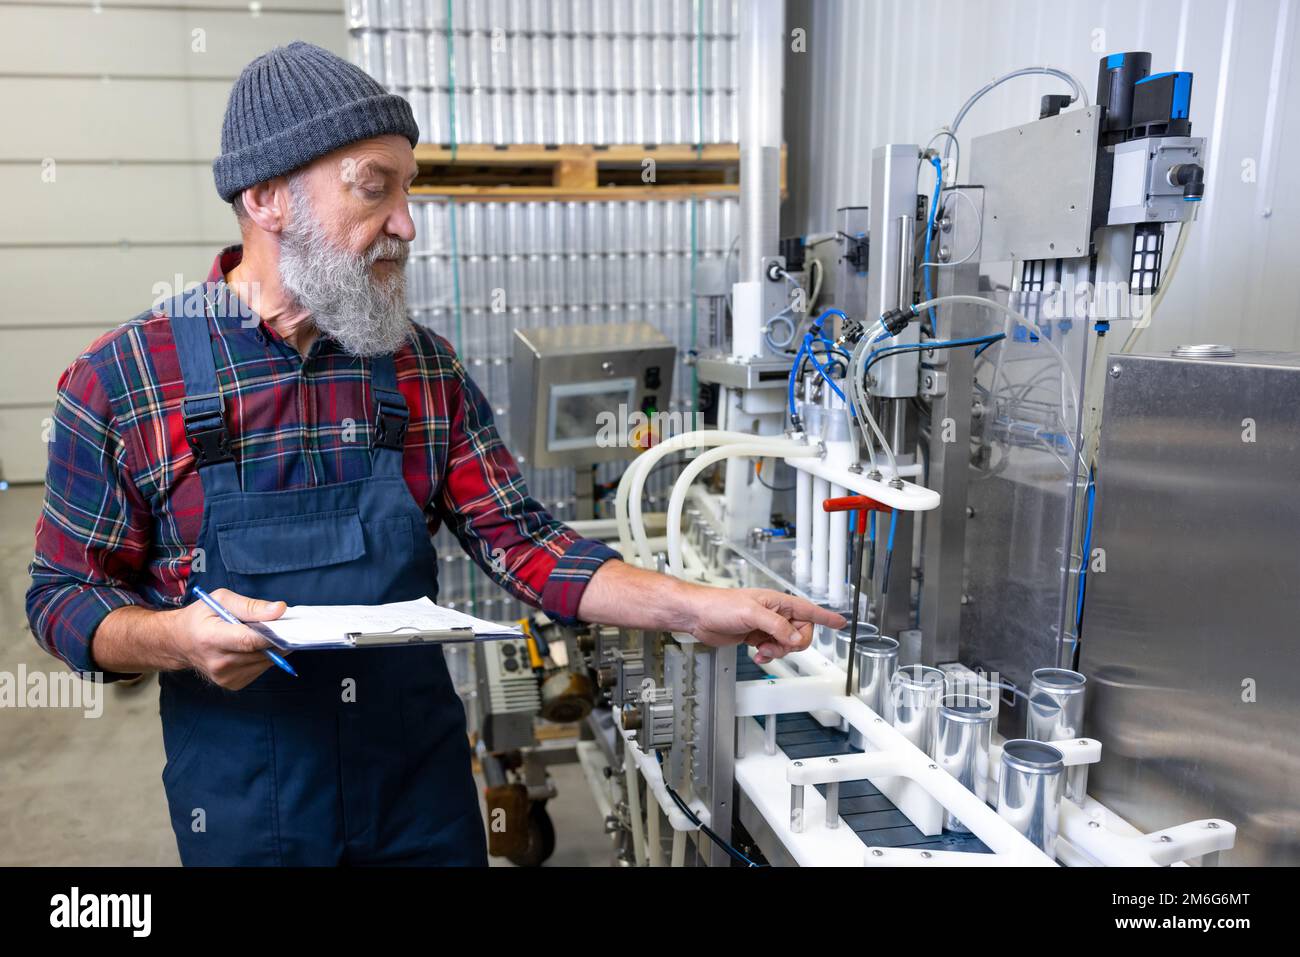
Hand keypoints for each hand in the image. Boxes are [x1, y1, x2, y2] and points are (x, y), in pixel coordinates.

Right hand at [167, 588, 286, 689]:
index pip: (249, 641)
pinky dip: (264, 657)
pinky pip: (260, 669)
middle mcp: (218, 662)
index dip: (272, 634)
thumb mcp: (221, 600)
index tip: (290, 626)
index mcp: (211, 638)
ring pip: (265, 661)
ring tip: (265, 634)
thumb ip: (251, 606)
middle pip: (261, 652)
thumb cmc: (200, 617)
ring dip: (272, 648)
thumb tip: (280, 610)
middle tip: (285, 626)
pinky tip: (255, 647)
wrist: (180, 643)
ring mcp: (225, 677)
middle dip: (277, 638)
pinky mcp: (233, 684)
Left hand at [682, 586, 845, 663]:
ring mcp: (766, 625)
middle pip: (801, 632)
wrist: (700, 615)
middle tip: (775, 645)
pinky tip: (757, 654)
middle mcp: (775, 613)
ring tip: (761, 649)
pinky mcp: (756, 635)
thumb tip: (794, 636)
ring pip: (787, 643)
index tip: (841, 622)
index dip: (826, 617)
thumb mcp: (751, 613)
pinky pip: (773, 648)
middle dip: (791, 644)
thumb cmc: (720, 605)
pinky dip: (768, 654)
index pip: (809, 610)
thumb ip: (776, 625)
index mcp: (778, 602)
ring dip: (777, 651)